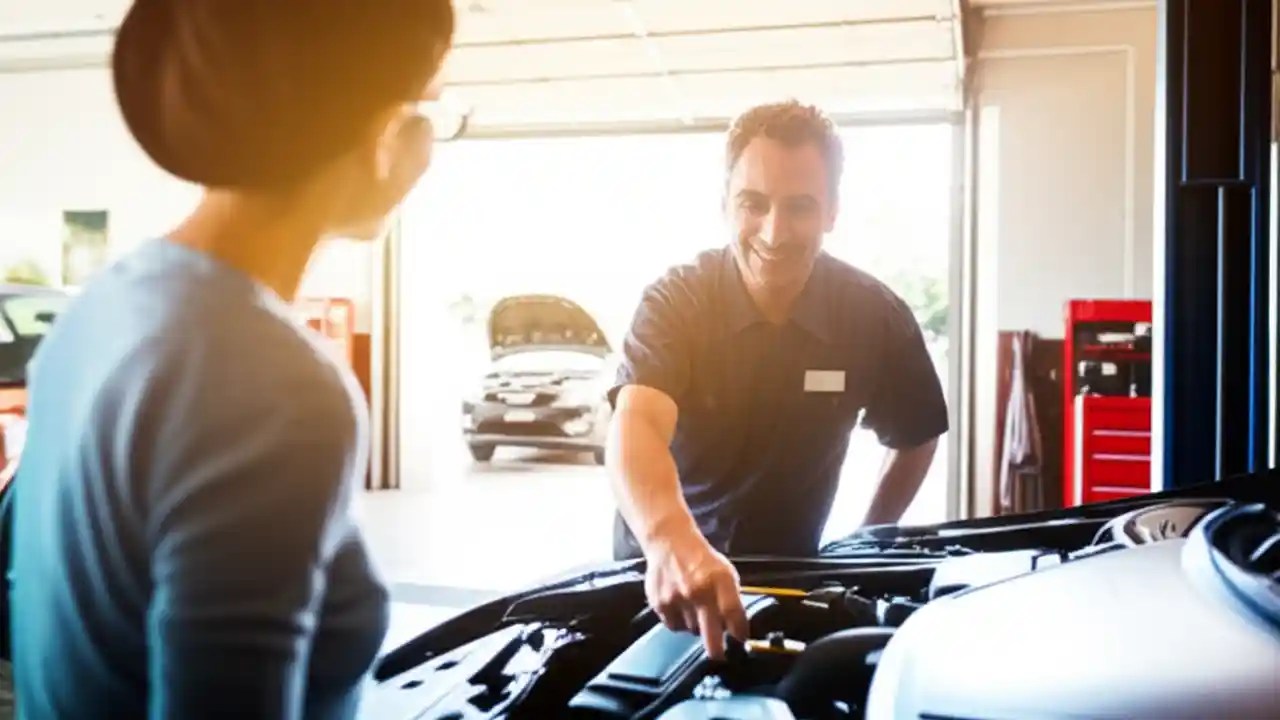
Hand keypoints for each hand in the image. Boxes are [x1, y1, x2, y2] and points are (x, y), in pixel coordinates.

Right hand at [643, 528, 748, 659]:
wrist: (670, 543)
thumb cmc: (701, 560)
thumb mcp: (725, 572)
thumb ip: (732, 598)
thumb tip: (736, 626)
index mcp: (720, 580)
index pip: (734, 615)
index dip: (739, 632)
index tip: (740, 640)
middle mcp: (699, 591)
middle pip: (711, 635)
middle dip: (717, 650)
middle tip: (719, 655)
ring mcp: (678, 598)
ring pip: (692, 631)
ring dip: (696, 626)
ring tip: (694, 608)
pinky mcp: (661, 603)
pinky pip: (674, 626)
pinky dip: (679, 621)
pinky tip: (680, 606)